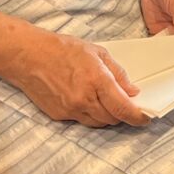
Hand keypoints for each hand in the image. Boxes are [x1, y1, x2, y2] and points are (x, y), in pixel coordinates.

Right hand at [13, 31, 149, 127]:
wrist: (29, 56)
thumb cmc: (62, 49)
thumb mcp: (98, 53)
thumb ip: (118, 73)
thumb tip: (132, 91)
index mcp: (97, 81)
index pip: (123, 108)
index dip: (137, 117)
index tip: (144, 119)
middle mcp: (84, 99)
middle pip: (112, 119)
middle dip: (122, 115)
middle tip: (126, 107)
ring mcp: (70, 109)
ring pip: (97, 123)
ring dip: (106, 117)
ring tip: (107, 103)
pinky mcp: (58, 115)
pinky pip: (81, 121)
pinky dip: (89, 114)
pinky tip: (86, 100)